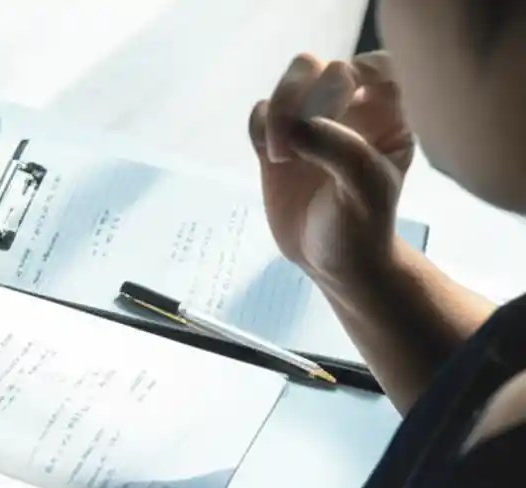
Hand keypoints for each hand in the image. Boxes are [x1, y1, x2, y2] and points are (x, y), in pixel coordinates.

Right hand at [249, 52, 416, 285]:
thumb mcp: (365, 188)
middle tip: (298, 138)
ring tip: (280, 154)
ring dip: (279, 109)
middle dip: (306, 94)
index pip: (377, 66)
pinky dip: (260, 127)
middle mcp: (349, 112)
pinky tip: (271, 158)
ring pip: (289, 85)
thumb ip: (339, 148)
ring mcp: (310, 125)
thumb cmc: (362, 225)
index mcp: (386, 115)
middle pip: (322, 69)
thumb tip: (294, 126)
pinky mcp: (276, 142)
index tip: (346, 100)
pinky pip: (260, 113)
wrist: (333, 262)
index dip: (359, 71)